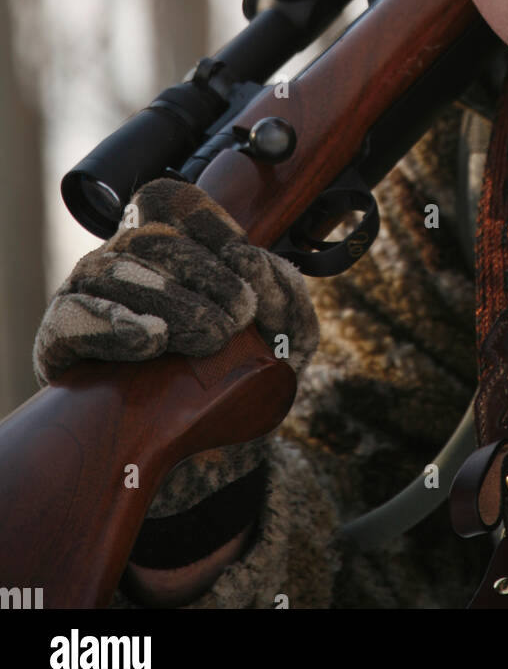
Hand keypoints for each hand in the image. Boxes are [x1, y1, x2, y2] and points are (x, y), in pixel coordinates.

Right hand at [33, 177, 317, 596]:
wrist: (194, 463)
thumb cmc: (234, 390)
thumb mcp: (279, 345)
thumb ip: (288, 300)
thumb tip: (266, 271)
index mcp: (169, 251)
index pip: (175, 204)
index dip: (215, 225)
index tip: (249, 263)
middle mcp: (122, 263)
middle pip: (152, 238)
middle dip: (204, 272)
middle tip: (239, 316)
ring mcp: (85, 296)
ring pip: (112, 269)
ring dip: (167, 298)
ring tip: (207, 336)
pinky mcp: (58, 340)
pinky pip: (71, 318)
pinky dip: (113, 326)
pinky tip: (150, 341)